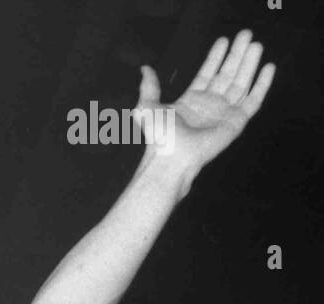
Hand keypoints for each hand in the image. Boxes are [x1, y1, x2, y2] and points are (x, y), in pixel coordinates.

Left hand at [134, 30, 274, 177]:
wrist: (173, 159)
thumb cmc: (159, 138)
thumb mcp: (148, 108)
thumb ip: (149, 87)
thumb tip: (145, 69)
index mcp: (191, 102)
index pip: (207, 73)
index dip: (215, 57)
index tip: (223, 40)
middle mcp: (209, 106)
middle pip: (227, 74)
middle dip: (236, 54)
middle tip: (245, 35)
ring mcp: (223, 114)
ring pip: (241, 83)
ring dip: (249, 64)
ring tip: (256, 44)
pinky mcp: (236, 122)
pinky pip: (253, 100)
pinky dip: (262, 84)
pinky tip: (268, 67)